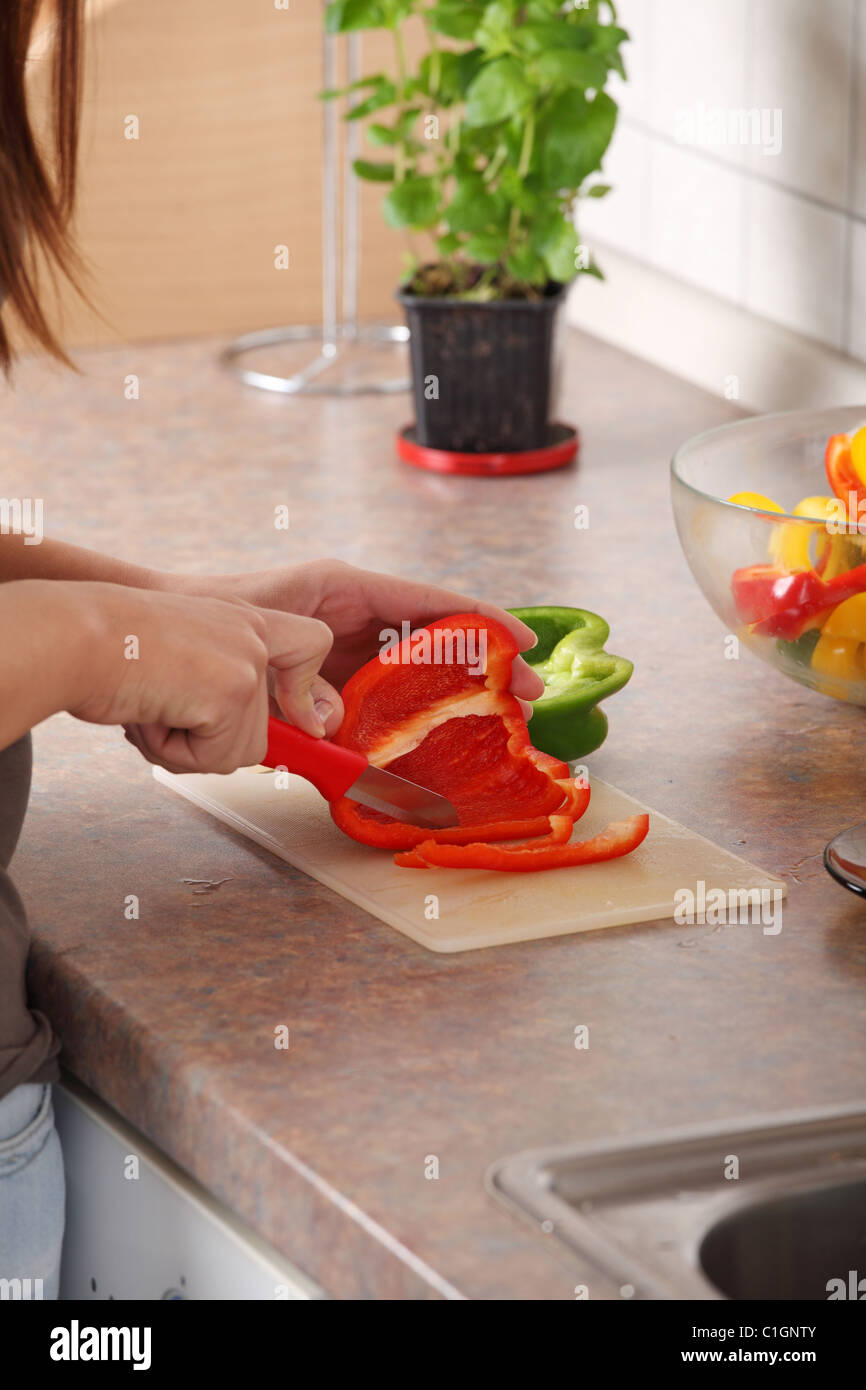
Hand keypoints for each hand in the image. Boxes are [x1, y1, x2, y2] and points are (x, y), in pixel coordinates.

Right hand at [67, 583, 339, 772]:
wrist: (75, 636)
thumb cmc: (106, 650)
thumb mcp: (178, 661)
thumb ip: (216, 693)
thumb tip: (241, 750)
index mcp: (241, 620)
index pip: (312, 643)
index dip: (306, 691)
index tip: (304, 724)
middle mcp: (252, 634)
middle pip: (258, 735)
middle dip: (206, 744)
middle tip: (162, 710)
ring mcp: (247, 661)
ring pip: (237, 753)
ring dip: (184, 749)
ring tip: (153, 706)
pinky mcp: (232, 690)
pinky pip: (213, 757)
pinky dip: (173, 750)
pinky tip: (152, 711)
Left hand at [168, 559, 544, 720]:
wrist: (172, 634)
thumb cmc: (220, 614)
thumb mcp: (272, 637)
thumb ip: (307, 677)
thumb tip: (336, 725)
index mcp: (351, 589)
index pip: (434, 602)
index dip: (485, 622)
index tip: (525, 644)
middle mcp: (357, 617)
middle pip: (438, 639)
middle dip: (486, 666)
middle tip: (528, 698)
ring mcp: (347, 650)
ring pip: (416, 673)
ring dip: (454, 697)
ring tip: (495, 725)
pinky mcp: (333, 682)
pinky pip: (382, 701)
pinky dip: (408, 721)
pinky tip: (431, 746)